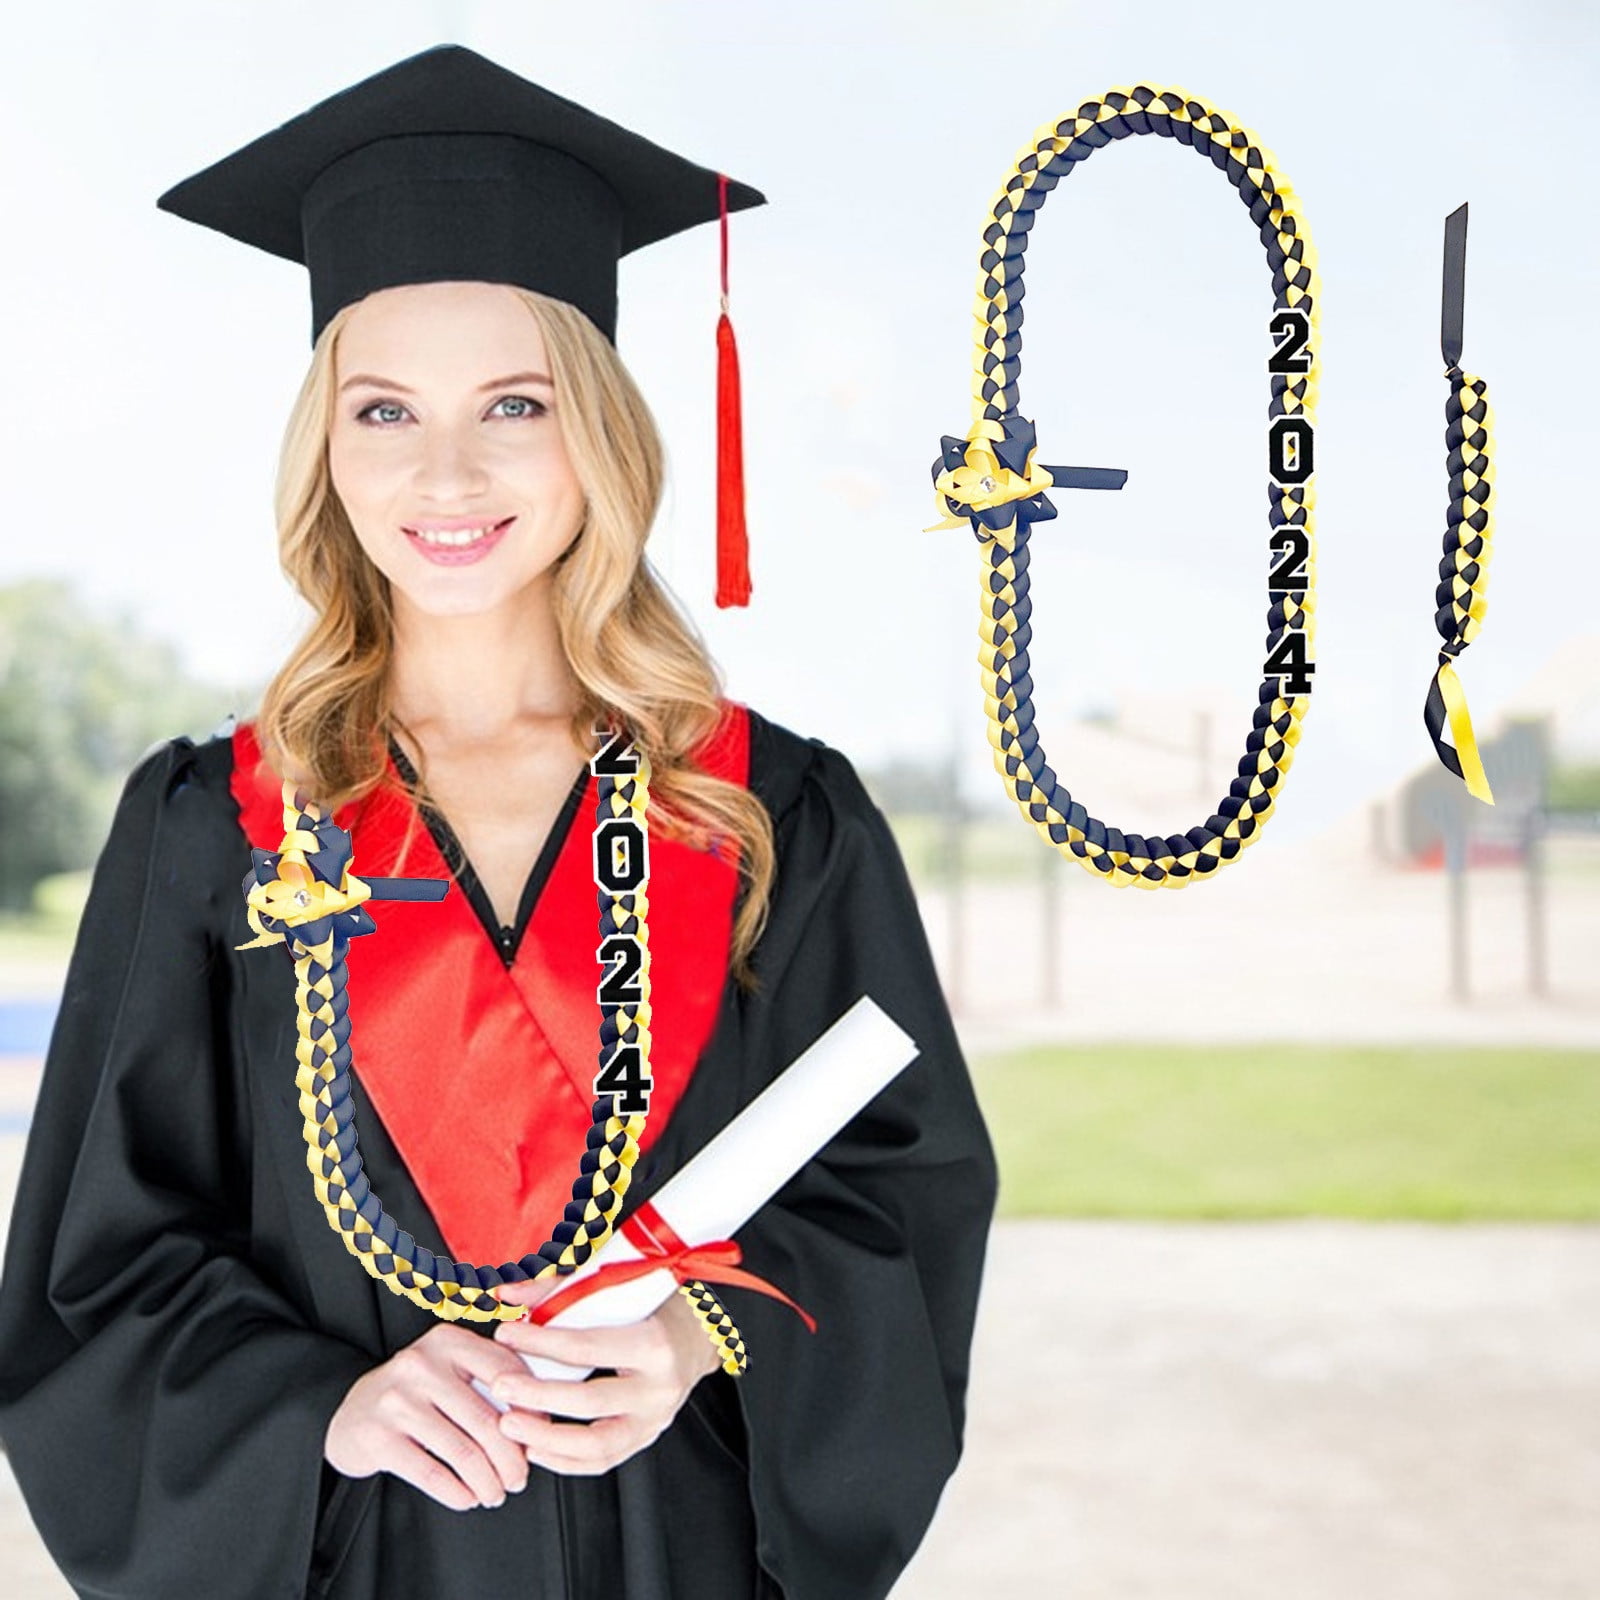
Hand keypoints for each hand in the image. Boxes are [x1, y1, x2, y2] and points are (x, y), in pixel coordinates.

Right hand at [323, 1322, 536, 1511]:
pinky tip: (468, 1498)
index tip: (540, 1435)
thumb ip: (488, 1379)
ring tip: (496, 1493)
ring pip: (462, 1451)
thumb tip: (538, 1418)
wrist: (351, 1413)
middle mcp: (422, 1364)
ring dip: (487, 1481)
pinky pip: (431, 1473)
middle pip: (486, 1419)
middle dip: (511, 1458)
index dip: (530, 1408)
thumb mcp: (448, 1369)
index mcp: (448, 1341)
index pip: (505, 1372)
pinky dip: (458, 1493)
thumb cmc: (415, 1394)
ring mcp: (397, 1400)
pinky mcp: (378, 1437)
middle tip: (519, 1478)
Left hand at [488, 1280, 722, 1475]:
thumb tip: (508, 1294)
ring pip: (596, 1443)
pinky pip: (602, 1461)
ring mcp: (655, 1419)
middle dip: (536, 1394)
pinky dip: (565, 1460)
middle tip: (500, 1385)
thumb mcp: (616, 1288)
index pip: (587, 1346)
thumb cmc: (658, 1305)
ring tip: (510, 1424)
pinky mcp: (646, 1437)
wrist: (702, 1334)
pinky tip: (535, 1447)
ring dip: (546, 1438)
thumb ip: (559, 1291)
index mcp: (654, 1343)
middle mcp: (658, 1387)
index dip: (541, 1341)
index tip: (506, 1333)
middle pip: (588, 1400)